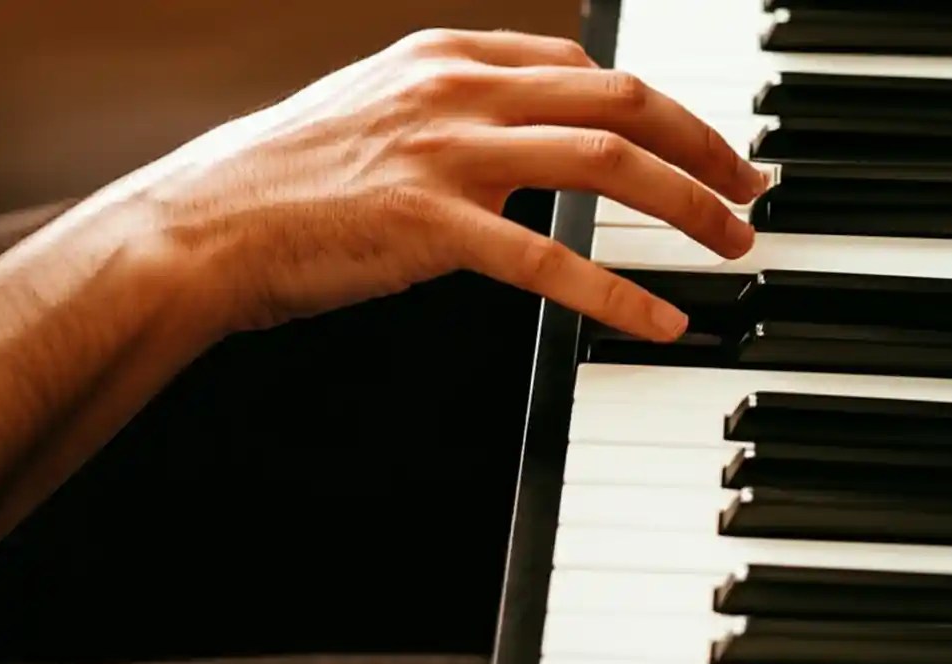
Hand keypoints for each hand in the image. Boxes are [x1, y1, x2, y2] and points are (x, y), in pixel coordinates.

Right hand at [140, 29, 766, 341]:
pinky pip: (551, 261)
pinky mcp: (430, 227)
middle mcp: (458, 90)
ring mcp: (447, 154)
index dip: (662, 107)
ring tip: (731, 243)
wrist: (202, 224)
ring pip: (607, 165)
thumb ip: (459, 110)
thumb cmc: (286, 179)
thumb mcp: (379, 111)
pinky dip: (618, 292)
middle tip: (750, 187)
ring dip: (687, 204)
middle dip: (703, 144)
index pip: (588, 66)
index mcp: (449, 56)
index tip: (701, 143)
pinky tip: (662, 319)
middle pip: (622, 100)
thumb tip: (531, 130)